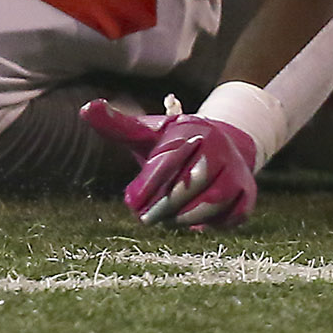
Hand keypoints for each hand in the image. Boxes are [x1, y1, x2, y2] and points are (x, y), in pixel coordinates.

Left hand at [80, 98, 259, 231]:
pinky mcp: (246, 195)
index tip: (131, 204)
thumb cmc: (172, 143)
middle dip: (164, 205)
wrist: (220, 147)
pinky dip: (209, 224)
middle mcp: (217, 148)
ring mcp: (235, 172)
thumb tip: (86, 108)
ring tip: (167, 219)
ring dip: (185, 217)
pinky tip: (192, 223)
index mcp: (190, 131)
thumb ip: (117, 125)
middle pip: (189, 184)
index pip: (168, 161)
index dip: (148, 185)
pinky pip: (229, 217)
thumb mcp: (146, 132)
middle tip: (145, 217)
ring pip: (211, 202)